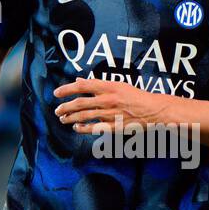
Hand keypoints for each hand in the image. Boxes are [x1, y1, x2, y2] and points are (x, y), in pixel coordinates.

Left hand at [53, 77, 169, 133]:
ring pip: (84, 116)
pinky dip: (82, 128)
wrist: (152, 110)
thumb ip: (98, 84)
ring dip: (70, 118)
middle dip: (65, 107)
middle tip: (57, 110)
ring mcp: (109, 114)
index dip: (66, 89)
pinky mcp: (113, 126)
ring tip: (63, 118)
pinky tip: (76, 128)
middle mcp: (107, 99)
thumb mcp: (118, 85)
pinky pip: (93, 128)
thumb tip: (80, 81)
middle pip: (79, 103)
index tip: (56, 93)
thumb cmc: (135, 96)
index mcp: (108, 87)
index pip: (82, 86)